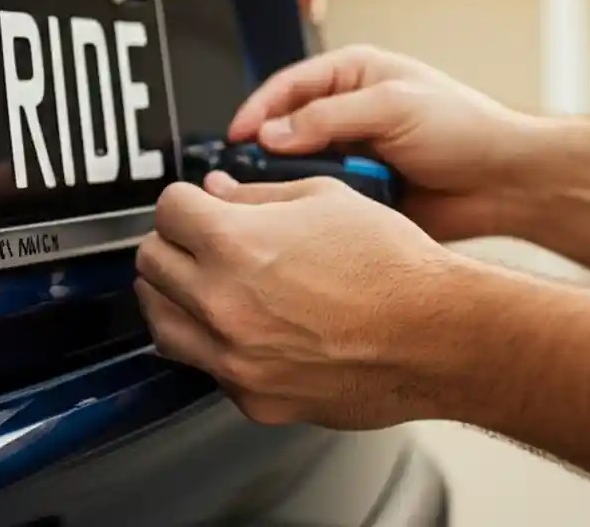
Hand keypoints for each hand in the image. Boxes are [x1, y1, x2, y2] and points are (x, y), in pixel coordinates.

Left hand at [135, 172, 458, 428]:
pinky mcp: (250, 397)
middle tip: (197, 242)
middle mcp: (222, 302)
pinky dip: (211, 344)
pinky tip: (240, 328)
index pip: (166, 212)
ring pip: (158, 321)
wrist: (440, 336)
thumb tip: (217, 192)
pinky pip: (203, 365)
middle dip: (171, 245)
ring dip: (173, 297)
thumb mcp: (324, 200)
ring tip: (204, 285)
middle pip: (149, 263)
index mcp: (234, 244)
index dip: (182, 203)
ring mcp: (232, 357)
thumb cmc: (394, 268)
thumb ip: (256, 196)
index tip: (194, 207)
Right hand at [228, 44, 535, 240]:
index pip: (288, 86)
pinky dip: (310, 205)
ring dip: (288, 180)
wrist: (506, 185)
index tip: (236, 137)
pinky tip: (304, 214)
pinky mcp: (357, 191)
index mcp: (352, 76)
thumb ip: (329, 117)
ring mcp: (350, 153)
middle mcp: (345, 112)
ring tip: (273, 195)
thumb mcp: (393, 108)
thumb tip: (273, 133)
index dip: (257, 110)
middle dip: (265, 149)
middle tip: (244, 172)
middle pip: (284, 127)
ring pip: (298, 165)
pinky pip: (319, 197)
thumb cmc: (466, 130)